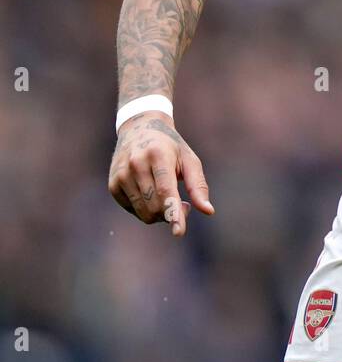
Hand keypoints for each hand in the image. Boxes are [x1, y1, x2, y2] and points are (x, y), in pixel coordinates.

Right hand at [108, 112, 213, 237]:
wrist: (139, 129)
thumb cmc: (170, 147)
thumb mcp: (189, 159)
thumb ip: (198, 186)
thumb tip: (208, 211)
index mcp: (157, 155)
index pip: (165, 191)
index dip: (173, 213)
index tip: (179, 232)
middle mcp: (136, 164)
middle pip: (155, 206)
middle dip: (172, 213)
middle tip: (184, 204)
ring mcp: (121, 175)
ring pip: (143, 213)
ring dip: (160, 214)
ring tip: (168, 197)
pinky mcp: (113, 185)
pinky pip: (133, 210)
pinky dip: (146, 209)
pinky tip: (151, 193)